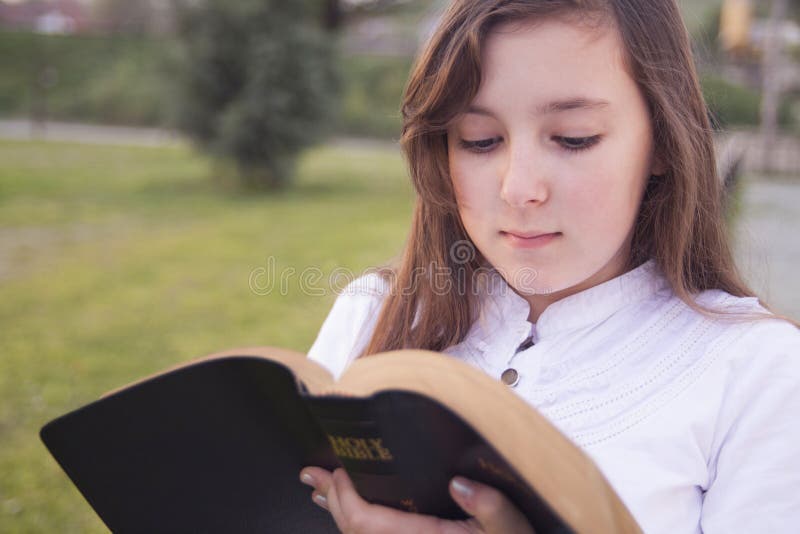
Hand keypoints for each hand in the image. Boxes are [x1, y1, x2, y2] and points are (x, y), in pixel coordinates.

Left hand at [299, 466, 535, 533]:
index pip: (366, 526)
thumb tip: (461, 484)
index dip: (345, 498)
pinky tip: (351, 515)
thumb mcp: (515, 530)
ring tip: (320, 492)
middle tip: (312, 475)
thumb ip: (492, 507)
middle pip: (355, 533)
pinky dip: (357, 524)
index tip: (338, 470)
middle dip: (332, 502)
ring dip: (339, 514)